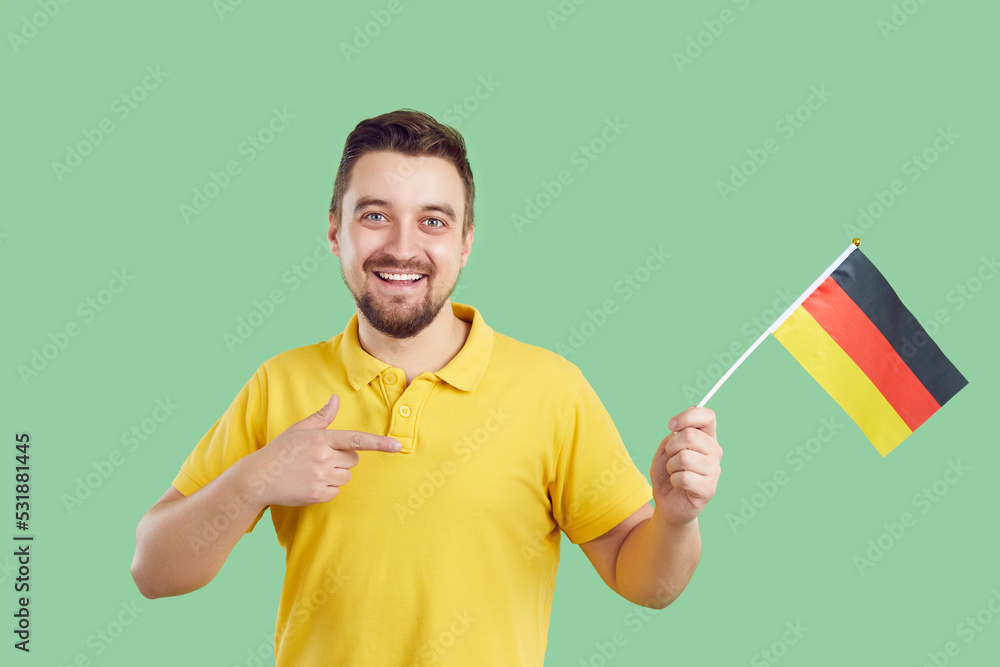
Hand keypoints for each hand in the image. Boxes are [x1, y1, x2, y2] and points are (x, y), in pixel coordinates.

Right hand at [241, 394, 400, 506]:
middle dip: (343, 459)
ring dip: (335, 475)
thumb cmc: (280, 451)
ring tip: (312, 471)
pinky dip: (327, 489)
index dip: (379, 444)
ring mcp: (320, 477)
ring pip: (346, 477)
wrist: (258, 478)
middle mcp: (323, 457)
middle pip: (353, 460)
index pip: (356, 440)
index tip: (397, 446)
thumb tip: (336, 399)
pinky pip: (336, 492)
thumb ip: (321, 417)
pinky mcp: (317, 495)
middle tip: (320, 459)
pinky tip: (309, 483)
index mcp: (321, 439)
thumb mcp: (299, 430)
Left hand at [650, 406, 722, 525]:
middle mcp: (715, 452)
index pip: (708, 416)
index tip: (671, 426)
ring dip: (671, 466)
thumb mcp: (667, 447)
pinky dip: (674, 480)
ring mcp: (714, 471)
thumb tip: (693, 408)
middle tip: (670, 458)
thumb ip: (678, 431)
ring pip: (684, 457)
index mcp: (707, 438)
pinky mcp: (709, 489)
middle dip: (670, 447)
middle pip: (690, 435)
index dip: (687, 417)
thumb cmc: (668, 472)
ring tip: (675, 472)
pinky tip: (678, 485)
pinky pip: (684, 477)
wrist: (667, 502)